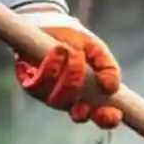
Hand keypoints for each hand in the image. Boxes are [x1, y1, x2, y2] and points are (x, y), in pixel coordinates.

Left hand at [14, 6, 122, 129]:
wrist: (50, 25)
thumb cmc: (78, 42)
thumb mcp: (98, 52)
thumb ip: (109, 69)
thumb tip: (111, 87)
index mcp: (92, 98)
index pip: (102, 117)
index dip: (107, 119)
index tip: (112, 111)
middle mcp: (71, 102)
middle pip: (79, 114)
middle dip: (84, 105)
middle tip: (88, 80)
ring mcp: (50, 96)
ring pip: (58, 100)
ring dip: (69, 78)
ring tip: (74, 53)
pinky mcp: (31, 85)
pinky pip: (39, 86)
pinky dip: (50, 69)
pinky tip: (59, 52)